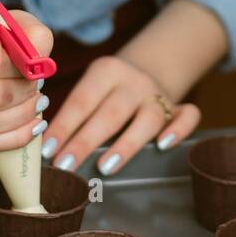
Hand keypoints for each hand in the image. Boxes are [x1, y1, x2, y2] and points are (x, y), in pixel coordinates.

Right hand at [0, 10, 53, 151]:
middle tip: (38, 95)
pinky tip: (24, 129)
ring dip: (19, 123)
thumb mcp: (13, 25)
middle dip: (25, 101)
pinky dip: (8, 141)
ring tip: (34, 111)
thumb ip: (34, 37)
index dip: (21, 74)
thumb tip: (40, 63)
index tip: (33, 73)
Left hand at [39, 54, 200, 175]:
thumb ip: (75, 113)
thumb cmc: (107, 91)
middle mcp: (134, 81)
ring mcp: (158, 94)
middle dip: (85, 141)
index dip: (64, 125)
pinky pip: (187, 116)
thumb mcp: (91, 88)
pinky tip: (164, 146)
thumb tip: (49, 150)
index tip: (48, 150)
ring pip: (148, 117)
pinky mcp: (179, 107)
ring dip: (125, 143)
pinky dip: (179, 130)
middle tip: (65, 165)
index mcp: (106, 71)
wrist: (148, 69)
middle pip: (111, 112)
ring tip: (104, 167)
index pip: (82, 100)